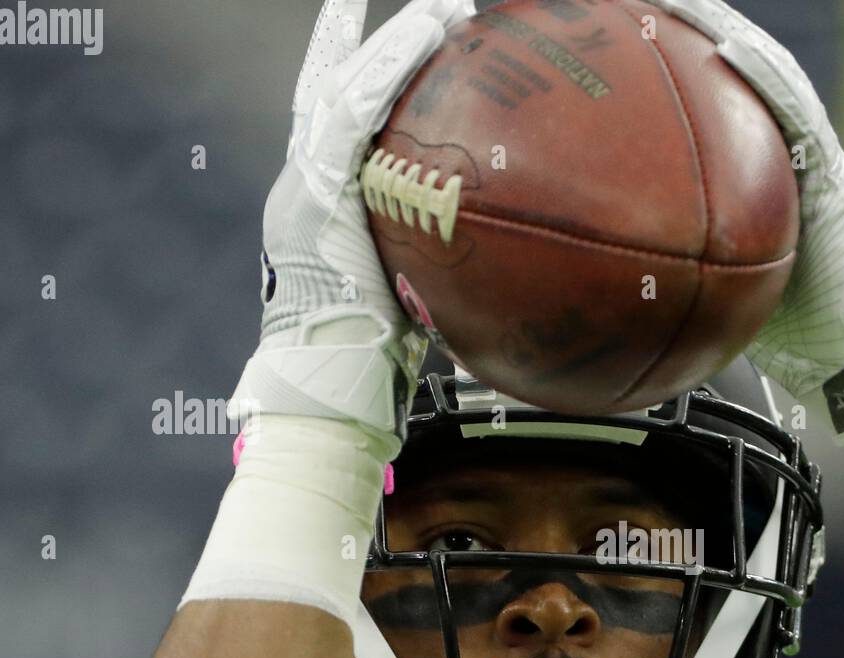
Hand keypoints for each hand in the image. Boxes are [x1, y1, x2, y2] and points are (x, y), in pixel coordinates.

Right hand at [231, 0, 472, 453]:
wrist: (331, 396)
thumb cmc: (375, 370)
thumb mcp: (412, 306)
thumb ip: (435, 269)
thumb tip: (501, 261)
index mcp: (322, 212)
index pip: (339, 133)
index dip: (364, 84)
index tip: (402, 50)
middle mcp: (305, 191)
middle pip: (333, 95)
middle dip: (372, 45)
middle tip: (425, 9)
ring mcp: (305, 191)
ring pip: (345, 92)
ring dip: (395, 45)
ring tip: (441, 8)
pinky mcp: (315, 201)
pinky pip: (350, 119)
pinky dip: (385, 73)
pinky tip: (425, 36)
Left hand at [642, 0, 843, 437]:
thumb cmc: (807, 339)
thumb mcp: (737, 299)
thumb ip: (697, 272)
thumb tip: (627, 277)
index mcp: (772, 179)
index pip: (723, 107)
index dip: (685, 69)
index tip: (638, 39)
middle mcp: (795, 159)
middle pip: (743, 78)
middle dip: (697, 34)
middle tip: (646, 4)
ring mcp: (819, 162)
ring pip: (770, 81)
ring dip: (725, 36)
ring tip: (679, 4)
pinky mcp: (836, 177)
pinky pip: (797, 118)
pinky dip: (763, 81)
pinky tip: (725, 50)